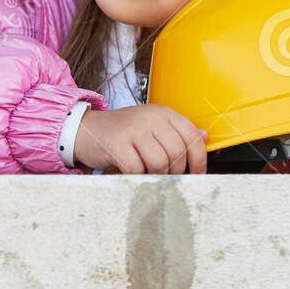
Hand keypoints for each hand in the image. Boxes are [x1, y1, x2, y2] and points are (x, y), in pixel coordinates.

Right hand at [73, 103, 206, 173]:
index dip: (198, 160)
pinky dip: (138, 176)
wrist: (85, 129)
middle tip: (167, 176)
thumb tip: (204, 137)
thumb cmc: (122, 132)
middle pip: (177, 152)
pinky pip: (137, 169)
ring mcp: (133, 129)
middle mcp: (150, 117)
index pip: (192, 136)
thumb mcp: (151, 125)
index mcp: (162, 113)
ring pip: (160, 162)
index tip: (196, 173)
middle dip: (175, 171)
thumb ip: (176, 131)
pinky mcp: (117, 144)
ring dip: (156, 175)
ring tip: (148, 173)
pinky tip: (133, 173)